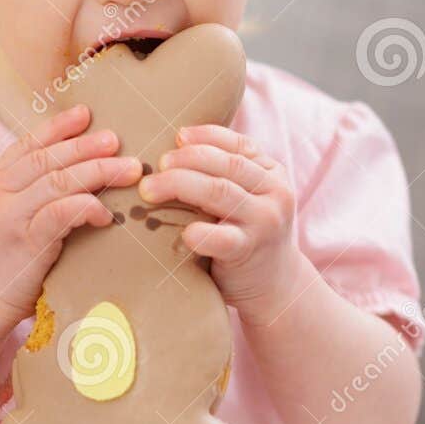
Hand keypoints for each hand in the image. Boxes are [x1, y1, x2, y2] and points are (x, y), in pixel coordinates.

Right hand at [0, 104, 140, 321]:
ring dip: (97, 172)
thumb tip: (82, 166)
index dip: (58, 127)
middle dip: (86, 146)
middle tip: (117, 140)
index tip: (86, 114)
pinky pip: (59, 214)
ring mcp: (8, 217)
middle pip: (48, 159)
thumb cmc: (6, 258)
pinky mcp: (24, 244)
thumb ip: (34, 191)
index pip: (28, 144)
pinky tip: (106, 211)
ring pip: (58, 182)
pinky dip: (86, 207)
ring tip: (128, 169)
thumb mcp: (11, 214)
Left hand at [138, 125, 303, 325]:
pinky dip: (200, 232)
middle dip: (186, 160)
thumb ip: (226, 174)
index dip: (206, 136)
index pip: (239, 145)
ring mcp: (265, 222)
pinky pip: (222, 237)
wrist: (275, 286)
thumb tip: (176, 144)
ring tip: (149, 189)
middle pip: (225, 165)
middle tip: (156, 165)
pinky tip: (182, 231)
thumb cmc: (248, 234)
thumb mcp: (249, 198)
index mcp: (273, 173)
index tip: (176, 137)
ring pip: (219, 191)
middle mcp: (275, 193)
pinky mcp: (249, 250)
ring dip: (179, 184)